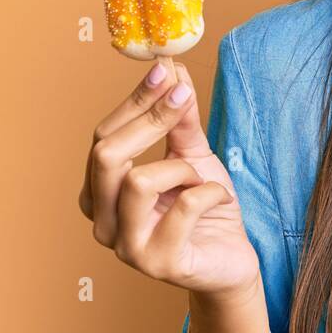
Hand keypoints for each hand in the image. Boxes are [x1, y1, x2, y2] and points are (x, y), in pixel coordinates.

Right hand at [79, 56, 261, 297]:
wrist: (230, 259)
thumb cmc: (205, 208)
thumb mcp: (193, 155)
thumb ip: (179, 119)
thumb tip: (173, 70)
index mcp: (102, 193)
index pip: (103, 137)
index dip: (135, 100)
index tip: (165, 69)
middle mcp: (103, 221)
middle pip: (106, 155)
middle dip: (149, 119)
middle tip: (184, 97)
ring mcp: (127, 246)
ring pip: (138, 181)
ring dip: (181, 169)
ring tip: (201, 177)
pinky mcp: (159, 263)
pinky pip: (183, 207)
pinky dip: (209, 192)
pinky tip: (220, 199)